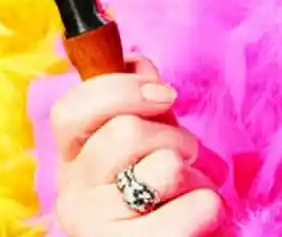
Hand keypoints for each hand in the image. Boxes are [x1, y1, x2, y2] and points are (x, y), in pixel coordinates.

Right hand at [50, 56, 225, 235]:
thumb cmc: (168, 197)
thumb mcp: (153, 141)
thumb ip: (142, 105)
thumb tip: (135, 61)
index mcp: (74, 163)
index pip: (70, 111)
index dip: (121, 89)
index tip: (165, 95)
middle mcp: (73, 196)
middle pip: (125, 132)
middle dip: (175, 137)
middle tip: (185, 159)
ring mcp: (97, 228)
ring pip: (163, 167)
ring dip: (197, 174)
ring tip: (191, 193)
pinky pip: (198, 206)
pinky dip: (212, 205)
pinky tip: (199, 218)